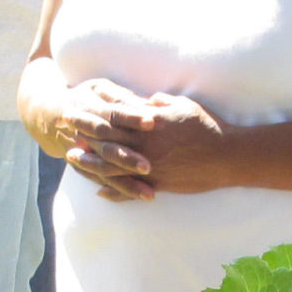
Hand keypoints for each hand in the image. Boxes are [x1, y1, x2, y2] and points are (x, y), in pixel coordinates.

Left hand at [75, 91, 233, 196]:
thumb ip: (161, 103)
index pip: (116, 116)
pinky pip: (131, 189)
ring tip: (73, 159)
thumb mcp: (184, 106)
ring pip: (113, 166)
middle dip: (85, 134)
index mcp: (149, 123)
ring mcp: (150, 166)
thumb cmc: (208, 126)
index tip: (80, 107)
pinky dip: (115, 192)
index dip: (96, 113)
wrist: (227, 155)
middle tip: (64, 129)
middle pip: (107, 139)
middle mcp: (145, 144)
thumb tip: (147, 99)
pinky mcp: (159, 183)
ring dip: (90, 163)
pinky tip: (100, 192)